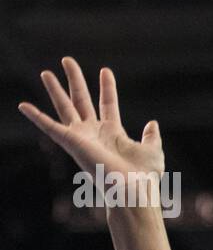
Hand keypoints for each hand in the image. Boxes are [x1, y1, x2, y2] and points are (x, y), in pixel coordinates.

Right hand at [19, 59, 162, 181]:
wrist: (133, 189)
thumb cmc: (144, 176)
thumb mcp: (152, 150)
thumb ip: (151, 136)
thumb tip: (153, 124)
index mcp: (113, 133)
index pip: (108, 104)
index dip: (107, 87)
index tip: (105, 70)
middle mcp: (94, 133)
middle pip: (81, 101)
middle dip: (75, 80)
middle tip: (67, 60)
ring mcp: (81, 137)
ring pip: (65, 108)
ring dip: (55, 90)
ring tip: (46, 72)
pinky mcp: (71, 142)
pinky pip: (49, 127)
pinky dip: (36, 117)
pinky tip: (23, 105)